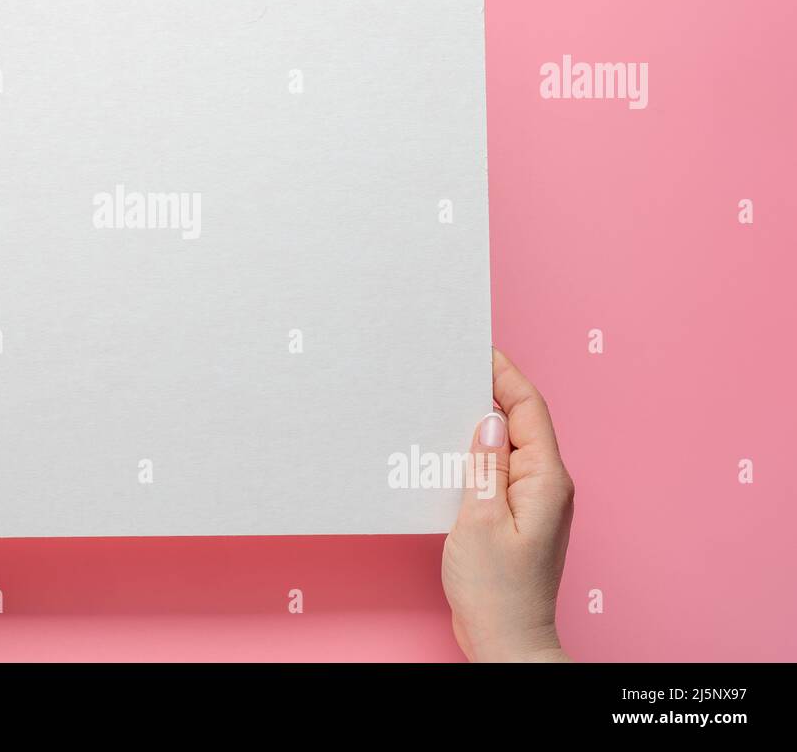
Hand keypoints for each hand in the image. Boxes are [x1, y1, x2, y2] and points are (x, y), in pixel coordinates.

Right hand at [441, 349, 574, 661]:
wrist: (506, 641)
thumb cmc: (497, 591)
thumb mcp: (479, 520)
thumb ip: (485, 465)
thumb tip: (488, 419)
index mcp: (546, 480)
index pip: (529, 409)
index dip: (506, 375)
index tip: (481, 351)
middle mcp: (547, 485)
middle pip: (520, 423)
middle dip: (490, 393)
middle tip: (454, 371)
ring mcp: (534, 502)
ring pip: (507, 446)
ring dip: (480, 425)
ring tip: (445, 404)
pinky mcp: (517, 516)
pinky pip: (499, 471)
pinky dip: (477, 454)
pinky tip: (451, 453)